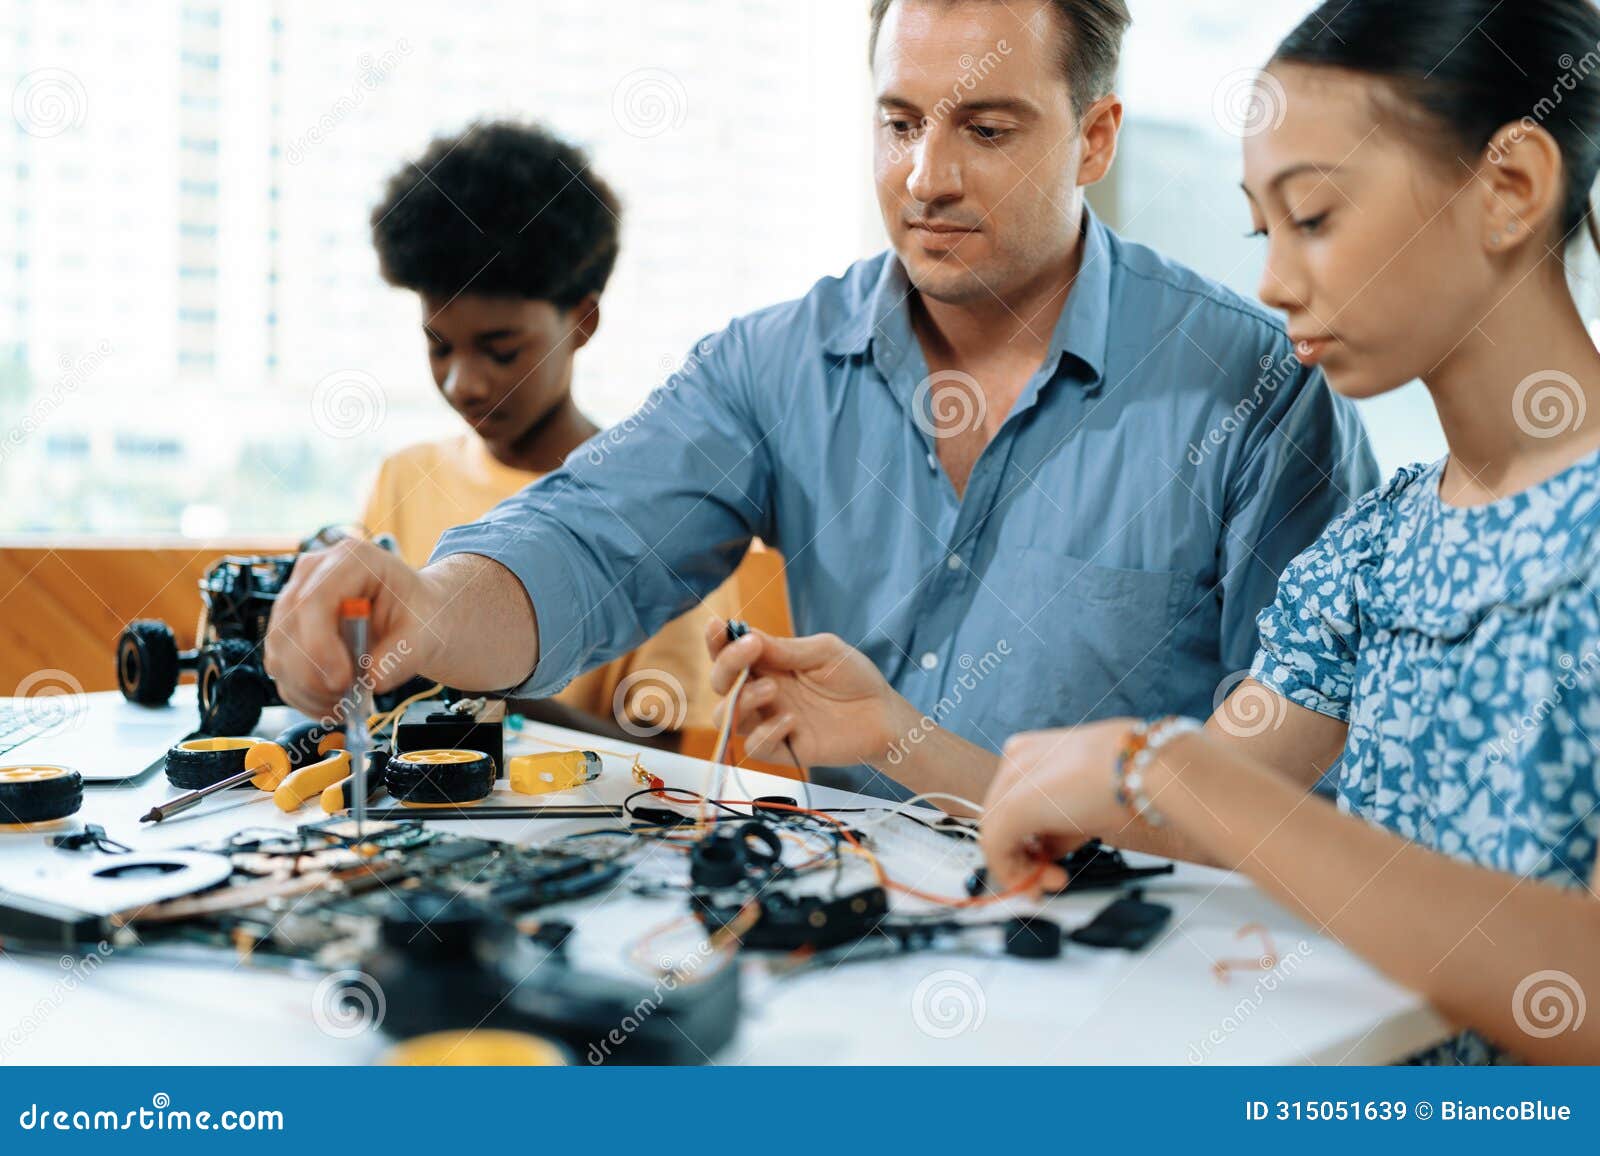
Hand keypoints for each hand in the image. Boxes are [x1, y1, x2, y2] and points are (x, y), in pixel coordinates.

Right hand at [264, 538, 439, 719]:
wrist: (413, 617)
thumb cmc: (418, 615)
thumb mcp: (425, 631)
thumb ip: (403, 655)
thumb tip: (372, 680)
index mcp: (350, 560)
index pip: (314, 599)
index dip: (320, 645)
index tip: (341, 681)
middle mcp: (312, 575)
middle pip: (288, 630)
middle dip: (314, 677)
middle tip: (347, 702)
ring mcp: (294, 602)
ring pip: (279, 655)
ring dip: (309, 691)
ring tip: (347, 704)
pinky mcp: (287, 632)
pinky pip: (281, 670)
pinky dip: (304, 696)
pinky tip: (333, 704)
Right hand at [704, 618, 909, 767]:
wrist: (883, 714)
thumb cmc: (853, 677)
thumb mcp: (824, 652)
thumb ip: (786, 649)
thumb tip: (748, 637)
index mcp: (767, 664)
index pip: (729, 652)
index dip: (716, 640)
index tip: (717, 625)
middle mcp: (761, 692)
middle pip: (721, 683)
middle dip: (727, 665)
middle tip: (750, 650)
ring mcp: (769, 721)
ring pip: (726, 717)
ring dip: (740, 700)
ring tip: (771, 688)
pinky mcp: (783, 749)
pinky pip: (754, 746)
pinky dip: (765, 732)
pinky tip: (791, 721)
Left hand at [979, 719, 1137, 894]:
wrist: (1148, 768)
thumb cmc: (1129, 778)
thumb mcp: (1084, 803)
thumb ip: (1057, 828)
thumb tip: (1044, 854)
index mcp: (1029, 751)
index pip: (1012, 804)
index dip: (1026, 840)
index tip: (1044, 864)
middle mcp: (1014, 760)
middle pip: (1001, 820)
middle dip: (1024, 858)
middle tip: (1048, 881)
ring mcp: (1011, 780)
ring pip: (995, 834)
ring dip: (1021, 868)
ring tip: (1054, 881)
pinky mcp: (1014, 805)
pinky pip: (996, 847)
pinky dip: (1013, 872)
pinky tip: (1039, 882)